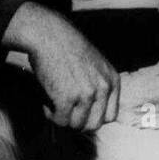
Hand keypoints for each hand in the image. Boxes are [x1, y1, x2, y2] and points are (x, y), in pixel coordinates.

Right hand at [3, 2, 119, 130]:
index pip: (111, 116)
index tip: (81, 114)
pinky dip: (51, 115)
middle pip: (94, 125)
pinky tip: (46, 103)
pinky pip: (60, 120)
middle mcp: (103, 88)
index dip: (94, 118)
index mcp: (112, 80)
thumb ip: (99, 85)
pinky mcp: (67, 98)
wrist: (49, 34)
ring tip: (54, 104)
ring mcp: (86, 94)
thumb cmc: (67, 48)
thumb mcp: (95, 65)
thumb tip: (91, 114)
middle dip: (78, 122)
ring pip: (76, 125)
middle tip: (65, 113)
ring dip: (63, 118)